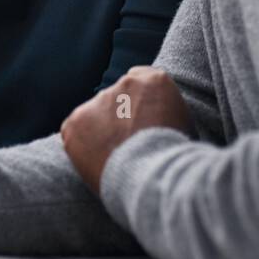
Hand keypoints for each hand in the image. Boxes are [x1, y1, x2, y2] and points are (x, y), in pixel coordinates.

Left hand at [61, 66, 193, 194]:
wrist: (154, 178)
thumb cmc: (174, 161)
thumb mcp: (184, 127)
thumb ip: (164, 113)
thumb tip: (154, 122)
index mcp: (155, 80)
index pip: (139, 81)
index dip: (137, 105)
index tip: (139, 124)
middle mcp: (125, 83)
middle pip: (115, 99)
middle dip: (117, 120)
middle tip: (126, 148)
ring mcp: (98, 101)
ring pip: (93, 117)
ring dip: (99, 134)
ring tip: (114, 161)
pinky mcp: (76, 121)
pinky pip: (74, 133)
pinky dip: (81, 148)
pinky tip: (98, 164)